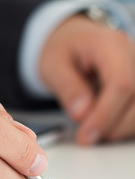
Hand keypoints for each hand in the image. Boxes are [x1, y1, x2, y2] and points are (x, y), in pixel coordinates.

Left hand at [40, 15, 134, 144]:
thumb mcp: (53, 65)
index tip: (86, 135)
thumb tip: (82, 113)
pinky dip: (122, 125)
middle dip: (112, 126)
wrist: (73, 41)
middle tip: (85, 136)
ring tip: (91, 129)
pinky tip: (103, 125)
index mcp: (111, 45)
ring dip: (119, 128)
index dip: (105, 115)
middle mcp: (133, 57)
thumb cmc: (63, 50)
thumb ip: (67, 88)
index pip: (121, 85)